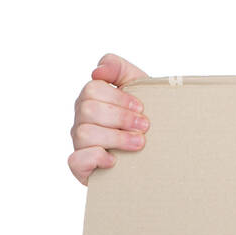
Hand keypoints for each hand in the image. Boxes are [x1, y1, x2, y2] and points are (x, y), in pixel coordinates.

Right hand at [69, 53, 149, 184]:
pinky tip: (115, 160)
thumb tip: (96, 70)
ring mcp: (79, 143)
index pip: (92, 89)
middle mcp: (82, 120)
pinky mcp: (80, 166)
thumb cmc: (145, 117)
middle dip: (121, 117)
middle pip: (88, 110)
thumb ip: (118, 68)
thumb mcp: (139, 86)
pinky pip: (76, 159)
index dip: (119, 98)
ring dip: (117, 138)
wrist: (158, 153)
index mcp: (92, 99)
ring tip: (139, 143)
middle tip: (144, 126)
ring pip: (84, 133)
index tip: (141, 108)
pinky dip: (98, 158)